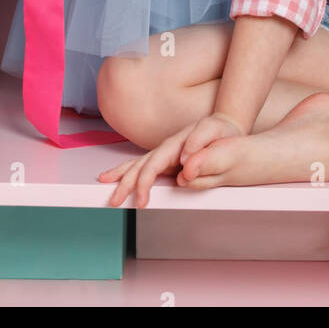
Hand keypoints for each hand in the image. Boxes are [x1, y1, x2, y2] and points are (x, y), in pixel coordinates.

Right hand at [98, 113, 244, 206]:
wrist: (226, 126)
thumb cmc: (221, 131)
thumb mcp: (214, 133)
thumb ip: (199, 147)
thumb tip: (184, 163)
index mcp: (175, 144)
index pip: (154, 165)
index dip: (145, 183)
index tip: (141, 201)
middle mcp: (166, 148)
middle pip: (140, 165)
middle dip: (124, 183)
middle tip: (113, 201)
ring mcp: (165, 154)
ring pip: (138, 164)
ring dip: (121, 175)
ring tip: (103, 183)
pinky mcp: (168, 160)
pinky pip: (145, 167)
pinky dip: (130, 172)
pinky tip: (120, 177)